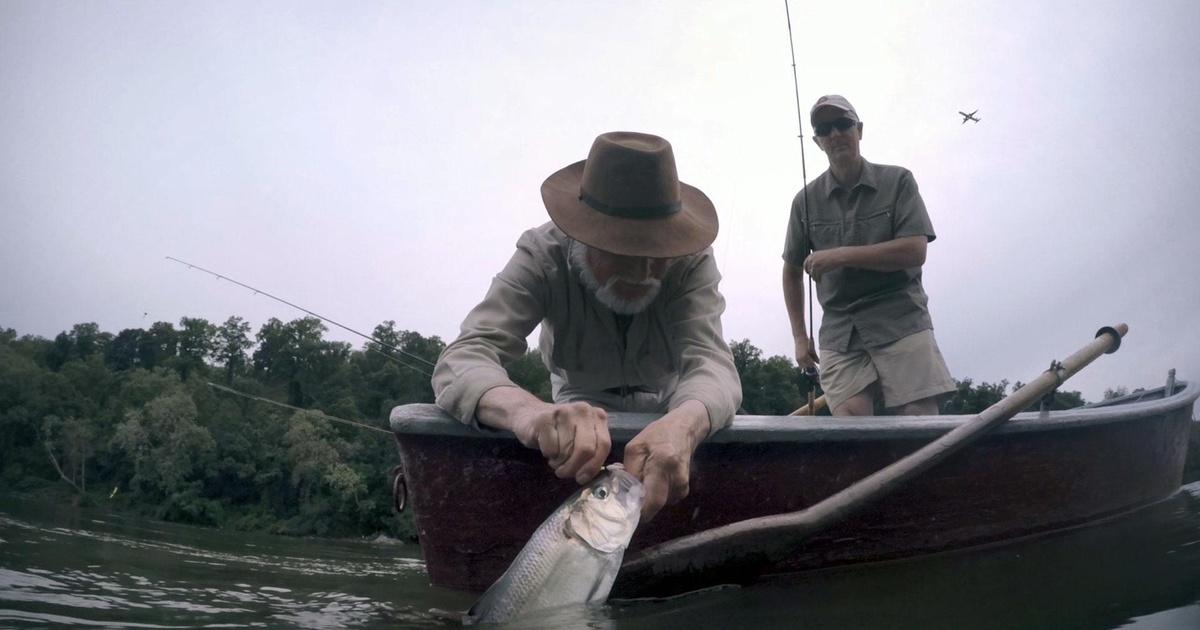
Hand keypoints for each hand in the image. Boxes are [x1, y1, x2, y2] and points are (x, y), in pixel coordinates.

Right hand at [509, 401, 611, 483]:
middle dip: (573, 467)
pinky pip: (551, 449)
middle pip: (586, 449)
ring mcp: (564, 412)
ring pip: (567, 451)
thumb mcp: (582, 438)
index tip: (582, 478)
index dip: (593, 466)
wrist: (529, 414)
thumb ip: (592, 451)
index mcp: (598, 416)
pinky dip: (548, 454)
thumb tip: (588, 475)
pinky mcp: (544, 419)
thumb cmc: (559, 432)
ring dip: (559, 462)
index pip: (604, 445)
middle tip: (564, 472)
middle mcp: (584, 411)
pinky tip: (546, 447)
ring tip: (555, 456)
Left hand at [623, 401, 707, 520]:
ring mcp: (683, 486)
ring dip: (648, 499)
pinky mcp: (684, 490)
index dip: (639, 511)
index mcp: (662, 465)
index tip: (625, 511)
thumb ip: (630, 471)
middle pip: (655, 505)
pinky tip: (654, 481)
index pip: (653, 501)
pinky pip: (665, 500)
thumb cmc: (657, 435)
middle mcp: (677, 479)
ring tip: (643, 483)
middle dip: (641, 505)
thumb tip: (627, 493)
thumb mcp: (635, 448)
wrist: (684, 429)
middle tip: (628, 497)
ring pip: (660, 504)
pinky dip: (656, 494)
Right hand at [794, 337, 819, 369]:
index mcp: (805, 356)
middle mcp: (801, 359)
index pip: (811, 364)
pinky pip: (800, 364)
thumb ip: (815, 357)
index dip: (815, 366)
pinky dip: (804, 364)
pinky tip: (807, 361)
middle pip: (807, 366)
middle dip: (811, 366)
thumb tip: (819, 363)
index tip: (817, 368)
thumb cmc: (807, 342)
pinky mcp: (796, 358)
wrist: (799, 338)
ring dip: (807, 366)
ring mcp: (798, 359)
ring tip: (811, 363)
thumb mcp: (812, 349)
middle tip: (815, 365)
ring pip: (803, 366)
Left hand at [803, 248, 843, 279]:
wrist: (838, 256)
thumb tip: (811, 267)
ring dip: (814, 278)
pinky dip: (817, 280)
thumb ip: (815, 260)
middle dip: (811, 274)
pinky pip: (816, 277)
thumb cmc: (832, 256)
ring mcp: (814, 264)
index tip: (809, 273)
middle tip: (814, 277)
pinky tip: (820, 281)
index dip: (807, 269)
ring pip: (812, 274)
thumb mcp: (821, 255)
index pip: (805, 264)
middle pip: (807, 270)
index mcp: (812, 255)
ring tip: (818, 280)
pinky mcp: (819, 269)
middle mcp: (812, 259)